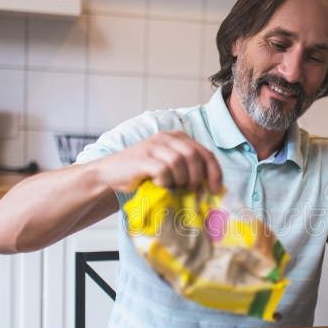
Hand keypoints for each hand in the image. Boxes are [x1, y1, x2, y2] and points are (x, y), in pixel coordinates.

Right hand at [96, 131, 222, 193]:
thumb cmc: (144, 173)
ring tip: (173, 186)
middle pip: (194, 155)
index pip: (205, 152)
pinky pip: (163, 169)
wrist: (111, 173)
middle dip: (197, 176)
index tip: (216, 190)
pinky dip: (165, 181)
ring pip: (179, 161)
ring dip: (180, 179)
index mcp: (177, 137)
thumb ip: (187, 168)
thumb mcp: (169, 165)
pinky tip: (160, 184)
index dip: (214, 172)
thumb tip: (211, 186)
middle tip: (192, 190)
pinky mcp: (142, 158)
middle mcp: (166, 137)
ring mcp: (153, 146)